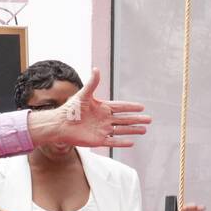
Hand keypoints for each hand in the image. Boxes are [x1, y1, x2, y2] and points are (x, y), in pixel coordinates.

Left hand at [28, 68, 150, 150]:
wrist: (61, 124)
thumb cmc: (70, 109)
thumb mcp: (83, 94)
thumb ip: (92, 83)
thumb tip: (96, 68)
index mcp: (103, 107)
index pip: (121, 107)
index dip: (131, 107)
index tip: (142, 107)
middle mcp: (104, 119)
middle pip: (124, 119)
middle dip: (137, 119)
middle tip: (149, 119)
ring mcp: (102, 130)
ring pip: (121, 130)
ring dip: (133, 130)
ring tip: (144, 130)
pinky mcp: (98, 140)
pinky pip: (113, 141)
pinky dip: (122, 142)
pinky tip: (131, 142)